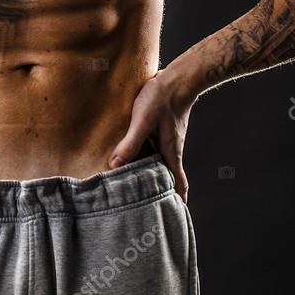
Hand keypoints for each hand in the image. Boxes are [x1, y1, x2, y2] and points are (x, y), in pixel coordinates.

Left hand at [107, 67, 198, 202]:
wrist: (178, 76)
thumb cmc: (162, 98)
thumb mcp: (143, 121)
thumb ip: (130, 143)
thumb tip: (115, 166)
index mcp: (171, 153)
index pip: (178, 185)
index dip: (177, 202)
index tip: (172, 217)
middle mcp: (171, 150)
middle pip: (166, 177)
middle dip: (158, 192)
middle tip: (143, 207)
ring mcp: (167, 140)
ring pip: (157, 163)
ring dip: (147, 173)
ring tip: (130, 185)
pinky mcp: (161, 130)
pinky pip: (152, 149)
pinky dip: (143, 157)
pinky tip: (129, 156)